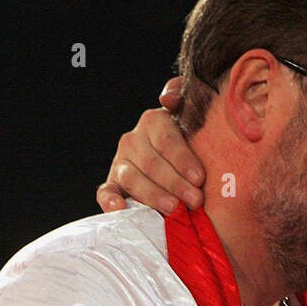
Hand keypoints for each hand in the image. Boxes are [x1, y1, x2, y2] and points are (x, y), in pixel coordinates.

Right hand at [96, 77, 207, 215]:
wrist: (181, 164)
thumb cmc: (194, 140)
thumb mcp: (194, 116)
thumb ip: (184, 96)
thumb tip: (167, 99)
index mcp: (154, 122)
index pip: (167, 141)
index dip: (183, 160)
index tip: (200, 178)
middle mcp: (133, 140)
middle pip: (152, 164)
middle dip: (175, 184)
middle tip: (195, 200)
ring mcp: (121, 163)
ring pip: (132, 179)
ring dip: (153, 195)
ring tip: (173, 208)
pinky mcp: (113, 184)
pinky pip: (106, 192)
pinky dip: (110, 201)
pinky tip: (120, 209)